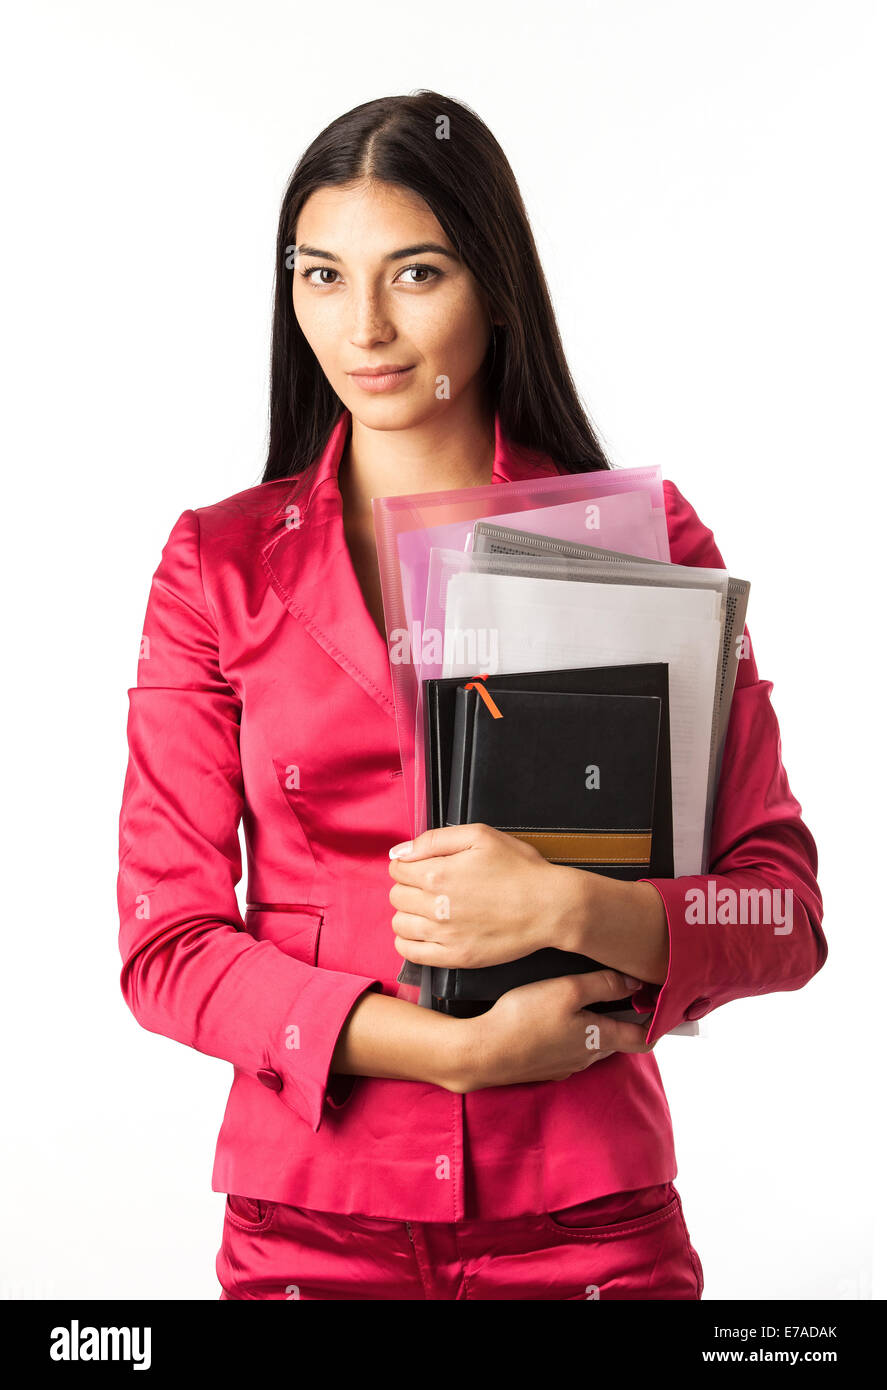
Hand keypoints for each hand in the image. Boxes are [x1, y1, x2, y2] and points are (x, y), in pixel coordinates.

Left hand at [388, 822, 568, 968]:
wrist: (551, 907)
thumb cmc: (520, 868)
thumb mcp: (480, 836)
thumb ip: (434, 839)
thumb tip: (399, 851)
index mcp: (438, 873)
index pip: (397, 869)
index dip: (409, 864)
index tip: (424, 866)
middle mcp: (436, 906)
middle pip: (396, 896)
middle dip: (409, 887)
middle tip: (432, 886)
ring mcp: (445, 935)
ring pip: (400, 924)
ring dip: (409, 914)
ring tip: (430, 909)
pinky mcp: (456, 957)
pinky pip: (411, 953)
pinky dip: (408, 942)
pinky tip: (424, 932)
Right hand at [454, 969, 653, 1091]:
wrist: (481, 1053)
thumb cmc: (523, 1018)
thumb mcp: (566, 990)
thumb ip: (603, 985)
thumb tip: (634, 981)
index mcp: (599, 1039)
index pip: (643, 1038)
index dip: (657, 1022)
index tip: (662, 1004)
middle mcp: (586, 1058)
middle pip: (616, 1038)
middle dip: (623, 1018)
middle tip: (623, 991)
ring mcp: (563, 1066)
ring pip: (590, 1044)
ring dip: (594, 1025)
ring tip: (586, 1000)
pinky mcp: (542, 1067)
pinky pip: (565, 1049)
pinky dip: (568, 1034)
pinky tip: (552, 1017)